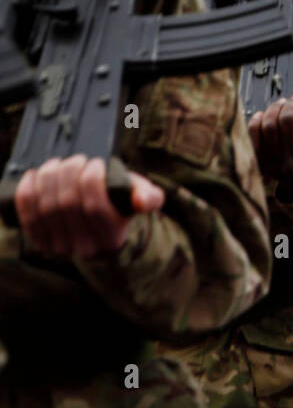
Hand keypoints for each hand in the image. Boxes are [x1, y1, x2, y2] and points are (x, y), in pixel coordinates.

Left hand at [15, 155, 163, 259]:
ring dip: (49, 177)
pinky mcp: (40, 241)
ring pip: (46, 206)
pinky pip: (28, 215)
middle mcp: (84, 247)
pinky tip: (35, 176)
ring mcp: (59, 246)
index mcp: (110, 237)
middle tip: (77, 160)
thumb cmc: (120, 205)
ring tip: (59, 164)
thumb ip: (150, 197)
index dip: (92, 179)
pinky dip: (28, 191)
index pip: (94, 206)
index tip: (96, 164)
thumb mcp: (141, 197)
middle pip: (67, 203)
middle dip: (69, 173)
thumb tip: (142, 200)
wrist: (98, 227)